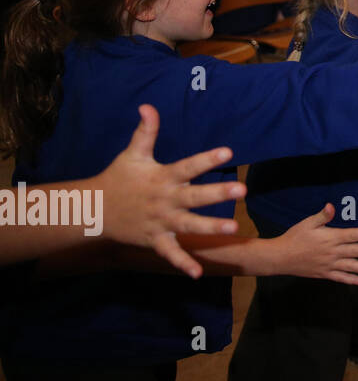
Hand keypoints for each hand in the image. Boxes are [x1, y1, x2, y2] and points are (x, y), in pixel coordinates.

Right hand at [95, 104, 244, 278]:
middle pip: (195, 197)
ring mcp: (160, 222)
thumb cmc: (119, 178)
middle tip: (242, 189)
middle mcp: (165, 200)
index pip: (188, 166)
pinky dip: (182, 264)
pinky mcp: (154, 240)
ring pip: (189, 225)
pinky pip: (170, 254)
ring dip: (210, 228)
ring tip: (234, 228)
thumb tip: (148, 106)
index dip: (207, 159)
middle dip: (218, 194)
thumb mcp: (133, 153)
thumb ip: (145, 131)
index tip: (228, 151)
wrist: (93, 209)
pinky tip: (198, 274)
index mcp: (162, 177)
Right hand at [271, 204, 357, 285]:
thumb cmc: (294, 237)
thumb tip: (331, 206)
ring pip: (352, 266)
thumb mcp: (307, 223)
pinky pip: (343, 278)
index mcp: (330, 238)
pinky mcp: (325, 274)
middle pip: (357, 250)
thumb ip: (322, 216)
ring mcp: (330, 265)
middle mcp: (332, 252)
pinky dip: (354, 280)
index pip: (353, 235)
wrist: (280, 257)